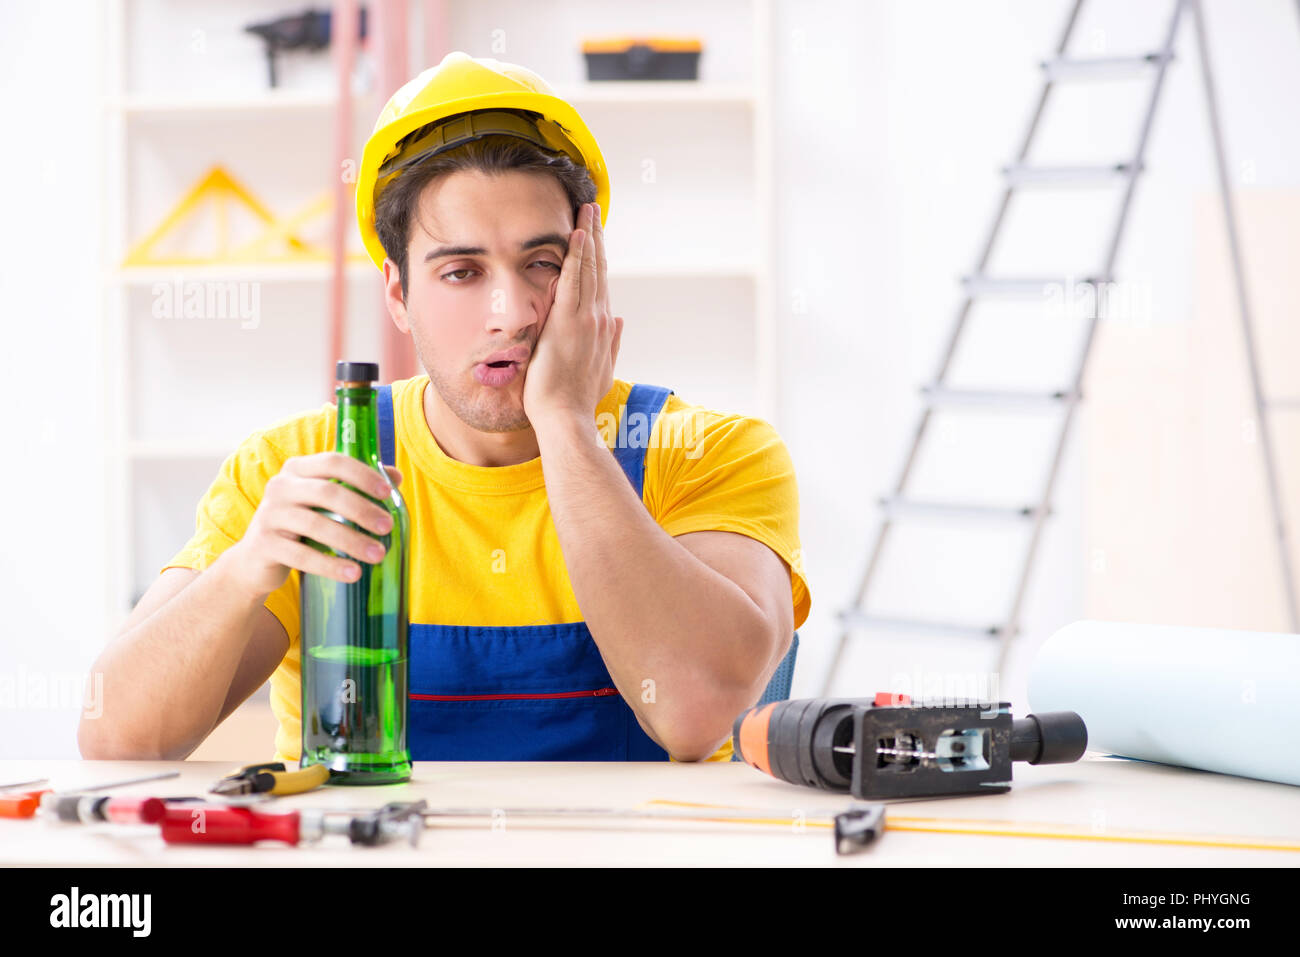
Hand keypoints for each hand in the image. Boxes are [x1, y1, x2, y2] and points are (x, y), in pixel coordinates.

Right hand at [225, 452, 402, 598]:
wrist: (254, 560)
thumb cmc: (299, 525)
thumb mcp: (323, 502)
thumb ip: (355, 486)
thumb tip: (396, 476)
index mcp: (298, 469)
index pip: (334, 461)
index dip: (362, 475)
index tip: (387, 493)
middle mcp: (280, 486)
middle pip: (328, 492)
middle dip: (362, 510)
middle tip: (387, 527)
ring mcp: (269, 515)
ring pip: (316, 525)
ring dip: (352, 540)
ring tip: (378, 555)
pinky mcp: (263, 544)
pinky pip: (302, 556)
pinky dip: (331, 565)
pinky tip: (354, 574)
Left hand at [522, 201, 623, 429]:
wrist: (566, 417)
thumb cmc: (577, 400)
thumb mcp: (601, 370)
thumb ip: (611, 343)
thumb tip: (619, 319)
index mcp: (603, 329)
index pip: (600, 284)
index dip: (598, 257)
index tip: (596, 235)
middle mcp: (599, 319)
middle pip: (598, 269)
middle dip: (596, 236)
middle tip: (592, 208)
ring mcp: (586, 319)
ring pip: (588, 268)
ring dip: (588, 236)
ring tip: (586, 210)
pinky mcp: (569, 322)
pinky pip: (573, 280)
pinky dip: (577, 256)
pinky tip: (578, 234)